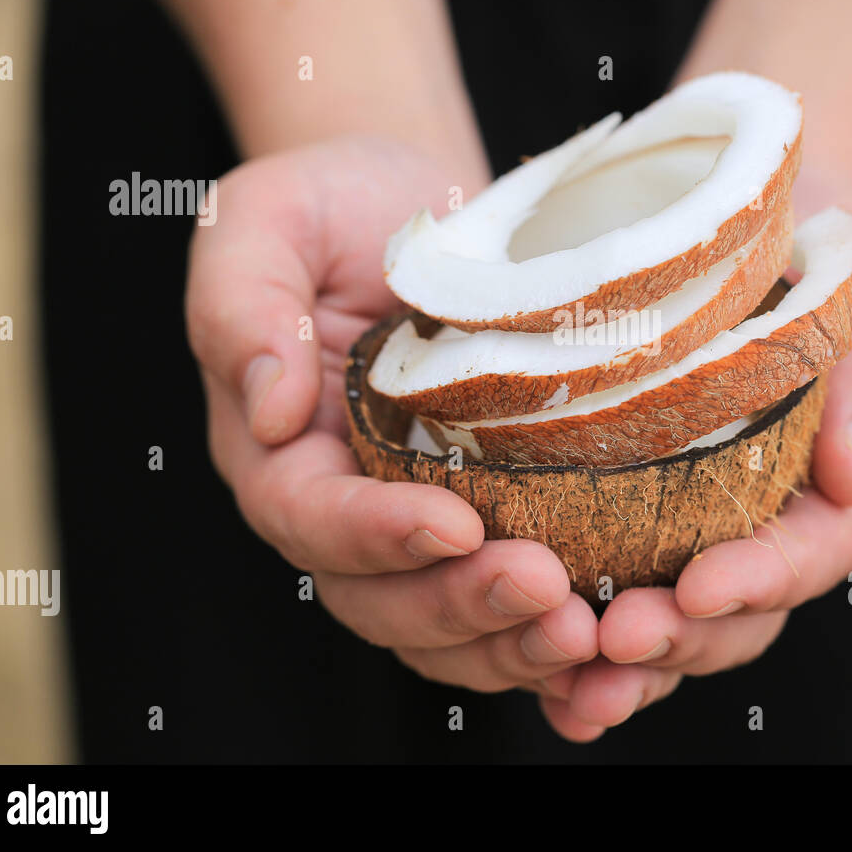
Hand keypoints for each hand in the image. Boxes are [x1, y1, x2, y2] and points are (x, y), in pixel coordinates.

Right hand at [186, 136, 598, 697]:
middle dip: (460, 607)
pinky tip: (609, 646)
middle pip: (382, 598)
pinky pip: (504, 606)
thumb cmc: (334, 204)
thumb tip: (270, 407)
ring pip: (446, 625)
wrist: (420, 208)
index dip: (374, 535)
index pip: (309, 518)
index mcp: (281, 448)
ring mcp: (417, 522)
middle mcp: (344, 504)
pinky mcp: (489, 521)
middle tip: (546, 592)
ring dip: (512, 643)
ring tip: (586, 632)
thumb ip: (241, 306)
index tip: (454, 524)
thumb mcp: (264, 220)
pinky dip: (547, 640)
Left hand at [541, 186, 851, 740]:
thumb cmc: (828, 251)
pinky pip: (610, 586)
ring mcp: (696, 524)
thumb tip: (850, 472)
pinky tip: (542, 675)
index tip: (700, 588)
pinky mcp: (629, 511)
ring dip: (626, 663)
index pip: (808, 552)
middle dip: (680, 639)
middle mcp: (762, 519)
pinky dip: (576, 641)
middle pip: (736, 614)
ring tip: (571, 683)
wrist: (756, 212)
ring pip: (672, 620)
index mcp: (829, 485)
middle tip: (616, 643)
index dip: (761, 580)